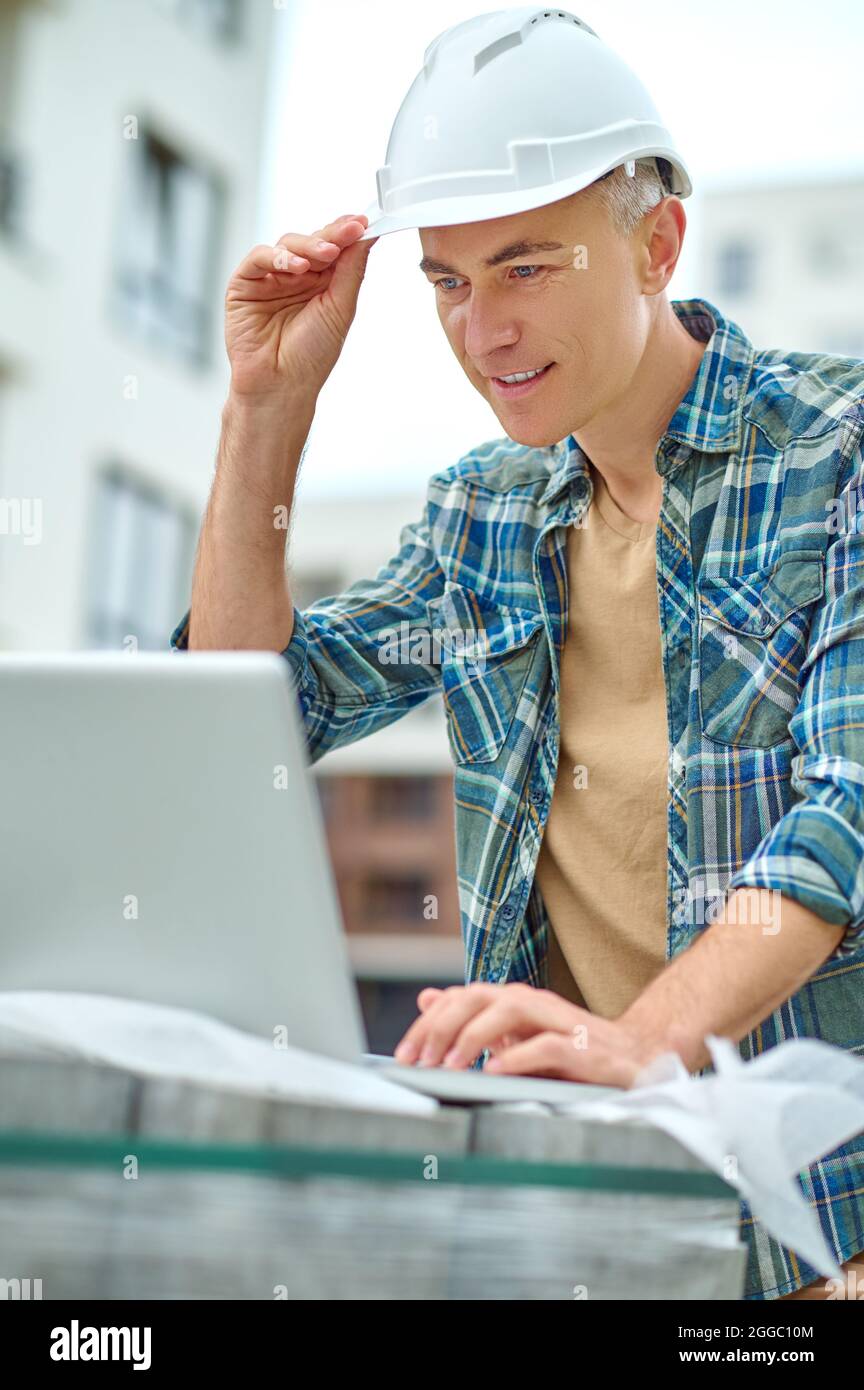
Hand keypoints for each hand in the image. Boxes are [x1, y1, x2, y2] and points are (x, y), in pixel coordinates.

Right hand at [224, 213, 377, 401]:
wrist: (282, 385)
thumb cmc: (311, 356)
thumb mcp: (340, 309)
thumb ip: (351, 271)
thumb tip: (366, 236)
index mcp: (321, 283)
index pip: (334, 249)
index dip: (347, 233)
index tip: (363, 223)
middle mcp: (295, 278)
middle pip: (312, 242)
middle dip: (331, 235)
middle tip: (349, 231)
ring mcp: (270, 279)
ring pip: (287, 245)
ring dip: (308, 246)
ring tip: (326, 254)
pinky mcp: (244, 284)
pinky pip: (259, 259)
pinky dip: (278, 258)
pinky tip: (295, 268)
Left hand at [392, 982, 666, 1087]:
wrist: (636, 1059)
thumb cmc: (571, 1053)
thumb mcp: (515, 1037)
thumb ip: (474, 1020)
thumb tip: (428, 997)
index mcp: (513, 1001)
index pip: (461, 997)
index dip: (428, 1022)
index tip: (404, 1055)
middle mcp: (533, 1003)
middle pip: (478, 997)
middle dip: (441, 1027)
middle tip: (418, 1061)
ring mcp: (558, 1021)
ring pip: (508, 1010)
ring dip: (473, 1036)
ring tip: (449, 1065)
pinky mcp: (582, 1048)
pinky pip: (545, 1046)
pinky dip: (517, 1057)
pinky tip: (494, 1073)